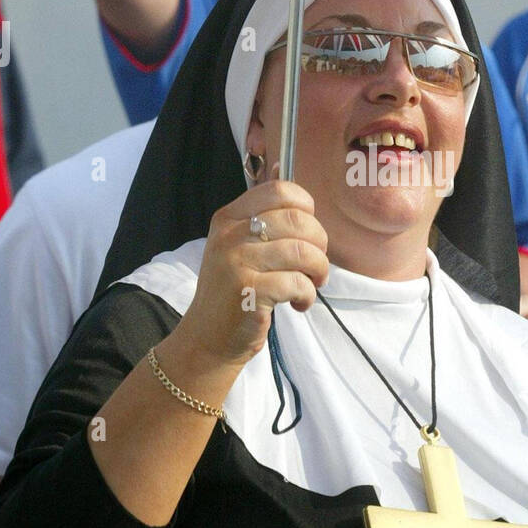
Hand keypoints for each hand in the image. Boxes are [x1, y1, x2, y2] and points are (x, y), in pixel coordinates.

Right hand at [172, 178, 329, 371]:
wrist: (207, 337)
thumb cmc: (233, 291)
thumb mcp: (238, 247)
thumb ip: (264, 221)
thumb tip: (298, 190)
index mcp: (229, 218)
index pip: (279, 191)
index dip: (305, 206)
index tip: (308, 230)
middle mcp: (229, 235)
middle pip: (296, 220)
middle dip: (319, 242)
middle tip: (316, 263)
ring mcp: (236, 263)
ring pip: (301, 251)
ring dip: (319, 269)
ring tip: (313, 283)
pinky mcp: (247, 292)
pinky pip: (296, 283)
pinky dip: (307, 295)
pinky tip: (299, 303)